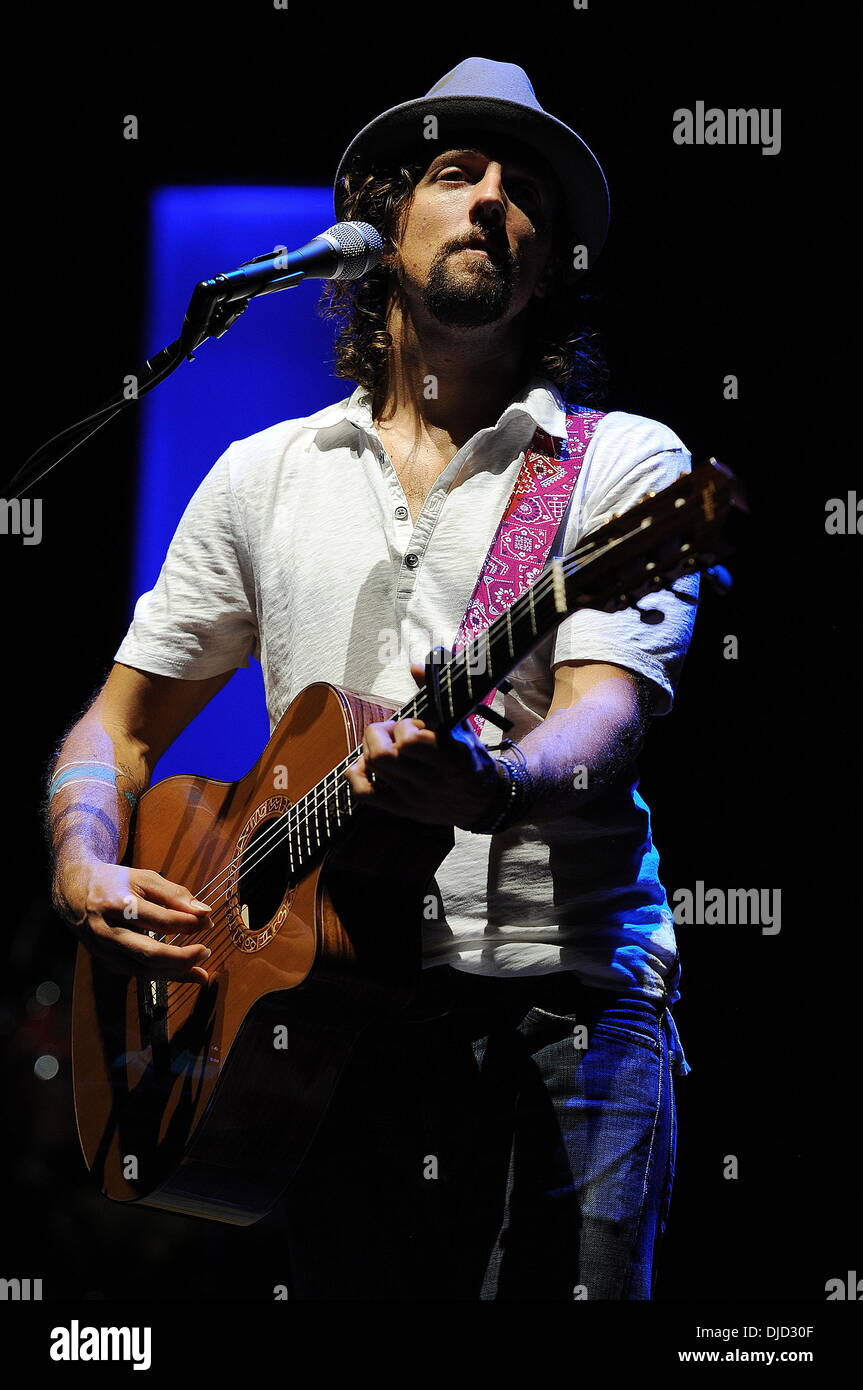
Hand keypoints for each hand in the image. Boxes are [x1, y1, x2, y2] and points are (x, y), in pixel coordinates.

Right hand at [57, 860, 213, 983]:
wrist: (74, 891)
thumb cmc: (115, 882)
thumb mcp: (144, 878)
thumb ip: (175, 894)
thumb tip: (203, 912)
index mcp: (117, 904)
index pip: (160, 919)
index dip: (188, 923)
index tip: (207, 921)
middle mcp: (108, 931)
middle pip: (149, 952)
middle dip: (182, 956)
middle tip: (206, 951)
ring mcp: (104, 950)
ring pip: (143, 969)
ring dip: (176, 972)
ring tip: (201, 969)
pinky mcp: (106, 961)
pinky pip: (138, 973)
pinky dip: (164, 976)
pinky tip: (185, 973)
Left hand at [344, 664, 506, 828]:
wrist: (483, 803)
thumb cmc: (470, 759)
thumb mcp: (462, 726)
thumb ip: (439, 695)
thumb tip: (415, 667)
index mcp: (450, 756)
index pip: (410, 740)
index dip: (405, 727)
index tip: (414, 725)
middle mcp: (432, 779)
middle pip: (383, 755)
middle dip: (379, 735)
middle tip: (391, 733)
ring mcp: (416, 797)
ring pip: (373, 767)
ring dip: (371, 749)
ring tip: (386, 746)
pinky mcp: (404, 810)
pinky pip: (364, 794)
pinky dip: (356, 775)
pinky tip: (366, 766)